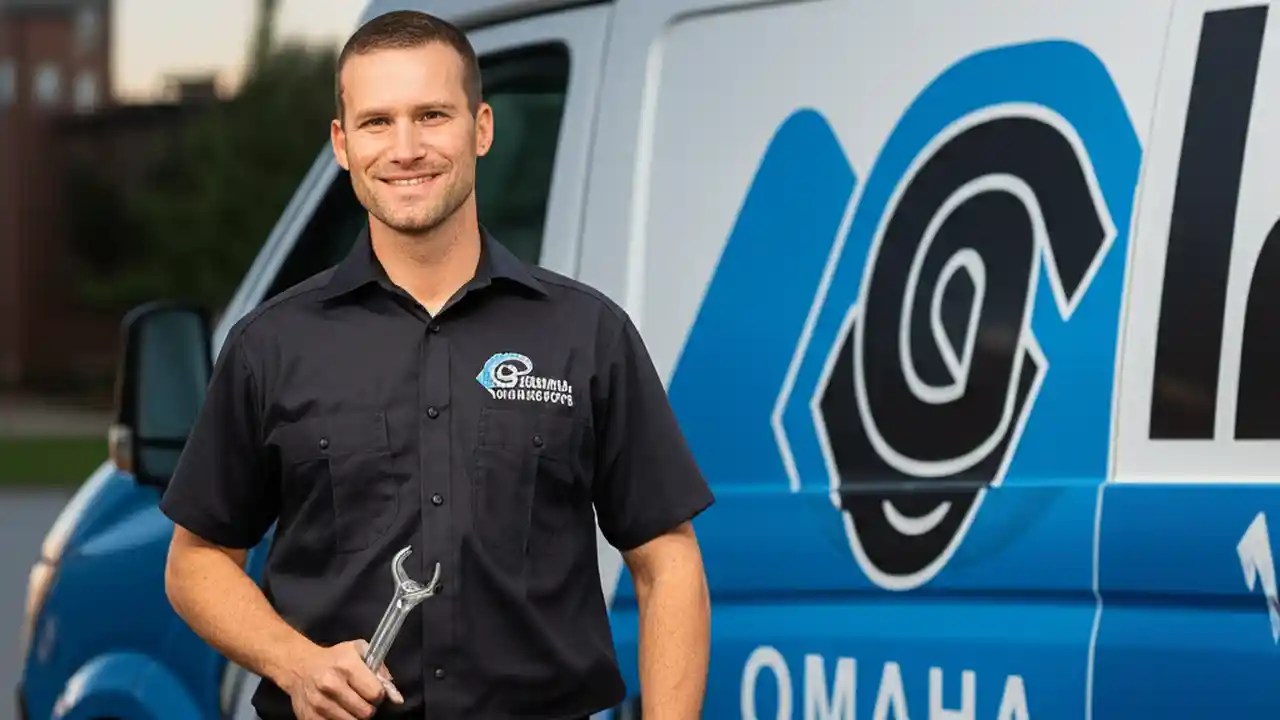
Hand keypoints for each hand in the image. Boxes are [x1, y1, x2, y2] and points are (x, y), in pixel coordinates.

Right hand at [284, 639, 403, 719]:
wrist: (300, 667)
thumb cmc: (334, 658)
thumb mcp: (359, 651)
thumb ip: (380, 670)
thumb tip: (396, 697)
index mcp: (346, 666)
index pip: (375, 693)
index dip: (379, 694)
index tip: (374, 691)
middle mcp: (331, 685)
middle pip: (365, 713)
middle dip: (369, 708)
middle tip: (362, 700)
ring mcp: (319, 704)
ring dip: (355, 717)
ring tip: (351, 705)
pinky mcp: (309, 718)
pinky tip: (339, 711)